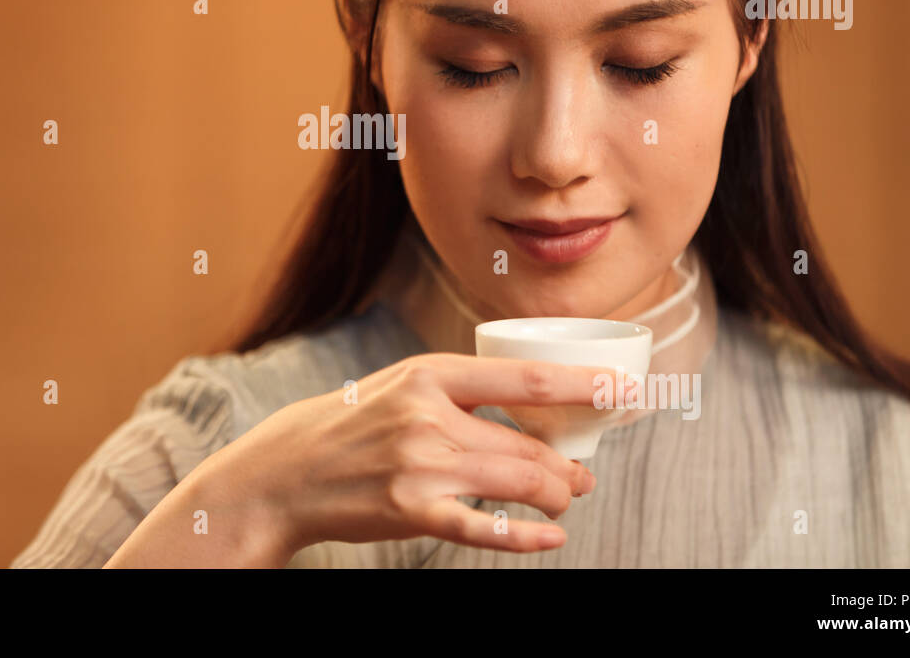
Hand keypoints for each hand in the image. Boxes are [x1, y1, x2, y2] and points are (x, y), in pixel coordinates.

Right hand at [221, 352, 601, 558]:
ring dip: (555, 497)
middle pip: (529, 444)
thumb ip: (458, 392)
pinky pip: (486, 528)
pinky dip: (526, 536)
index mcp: (430, 373)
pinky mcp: (412, 510)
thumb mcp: (401, 385)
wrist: (288, 470)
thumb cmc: (353, 424)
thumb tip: (527, 407)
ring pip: (518, 482)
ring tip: (564, 501)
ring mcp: (421, 465)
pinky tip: (548, 537)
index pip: (525, 377)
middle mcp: (428, 415)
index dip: (582, 385)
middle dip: (568, 467)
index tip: (622, 390)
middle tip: (582, 478)